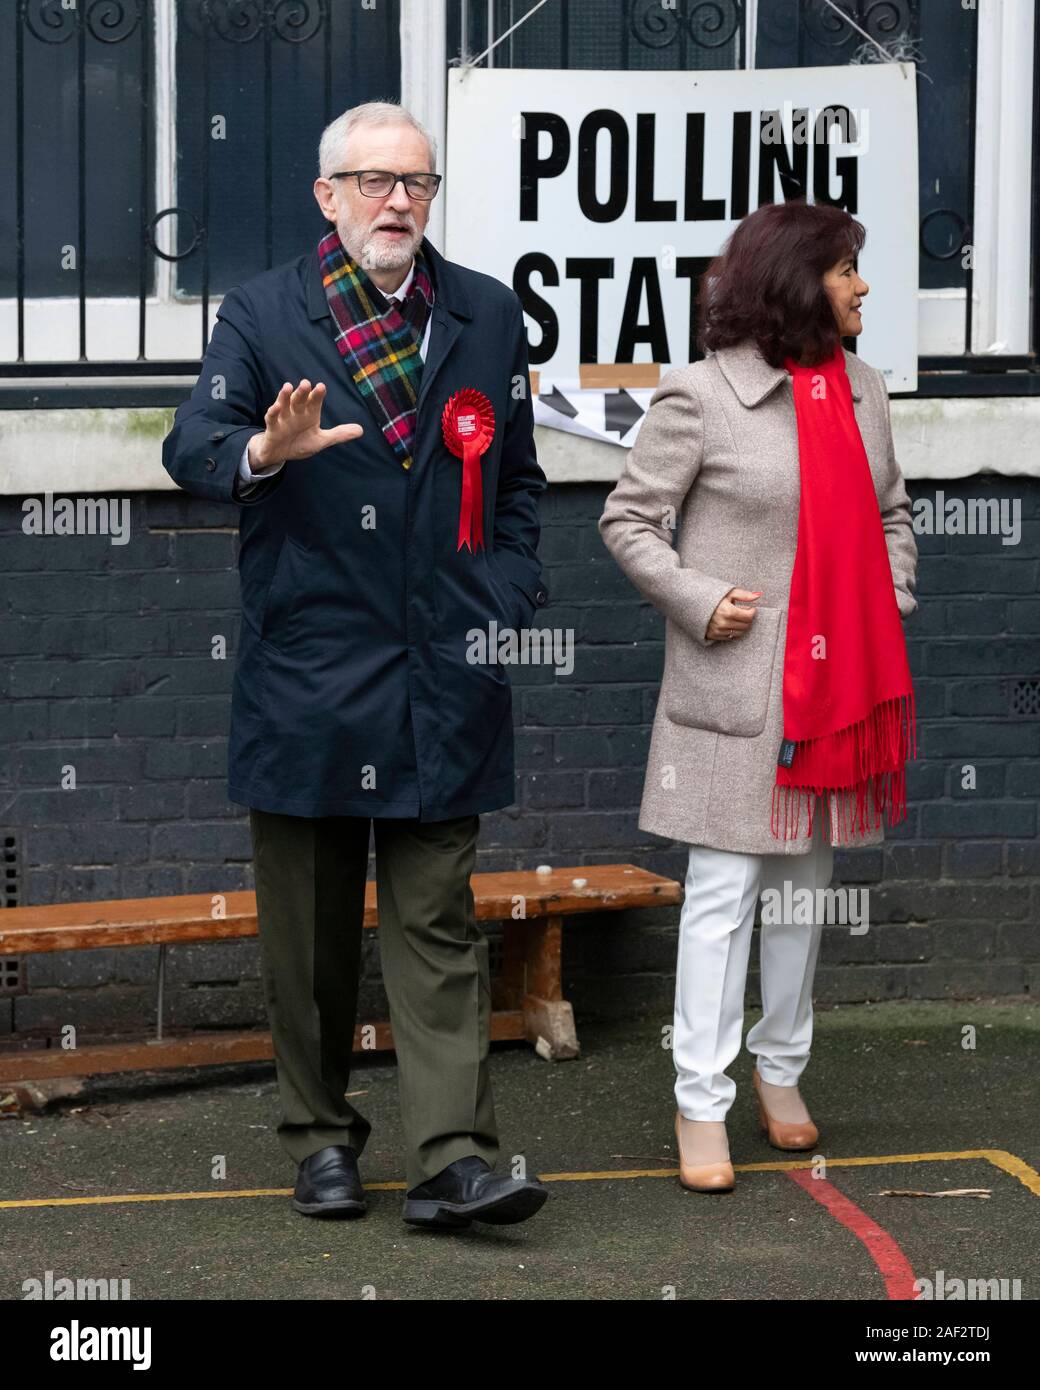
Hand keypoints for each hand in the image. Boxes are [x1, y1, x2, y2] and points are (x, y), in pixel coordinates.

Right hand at [247, 379, 363, 472]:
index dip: (317, 395)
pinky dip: (273, 412)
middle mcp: (297, 412)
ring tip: (287, 387)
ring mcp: (283, 418)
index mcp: (310, 413)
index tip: (321, 387)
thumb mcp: (321, 440)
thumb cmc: (300, 442)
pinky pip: (271, 418)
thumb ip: (339, 434)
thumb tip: (361, 430)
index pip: (315, 401)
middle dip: (302, 392)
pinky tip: (276, 407)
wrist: (280, 453)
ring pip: (284, 404)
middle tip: (305, 383)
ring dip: (285, 396)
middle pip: (300, 399)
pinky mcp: (272, 426)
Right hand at [705, 587, 762, 640]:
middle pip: (746, 626)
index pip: (748, 616)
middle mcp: (723, 623)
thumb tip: (758, 595)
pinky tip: (731, 623)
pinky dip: (734, 631)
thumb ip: (744, 595)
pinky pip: (731, 637)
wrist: (694, 604)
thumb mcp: (729, 592)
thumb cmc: (713, 597)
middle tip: (743, 612)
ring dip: (742, 626)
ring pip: (740, 633)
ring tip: (737, 617)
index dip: (752, 612)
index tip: (750, 608)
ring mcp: (718, 631)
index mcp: (728, 611)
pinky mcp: (714, 636)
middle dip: (747, 619)